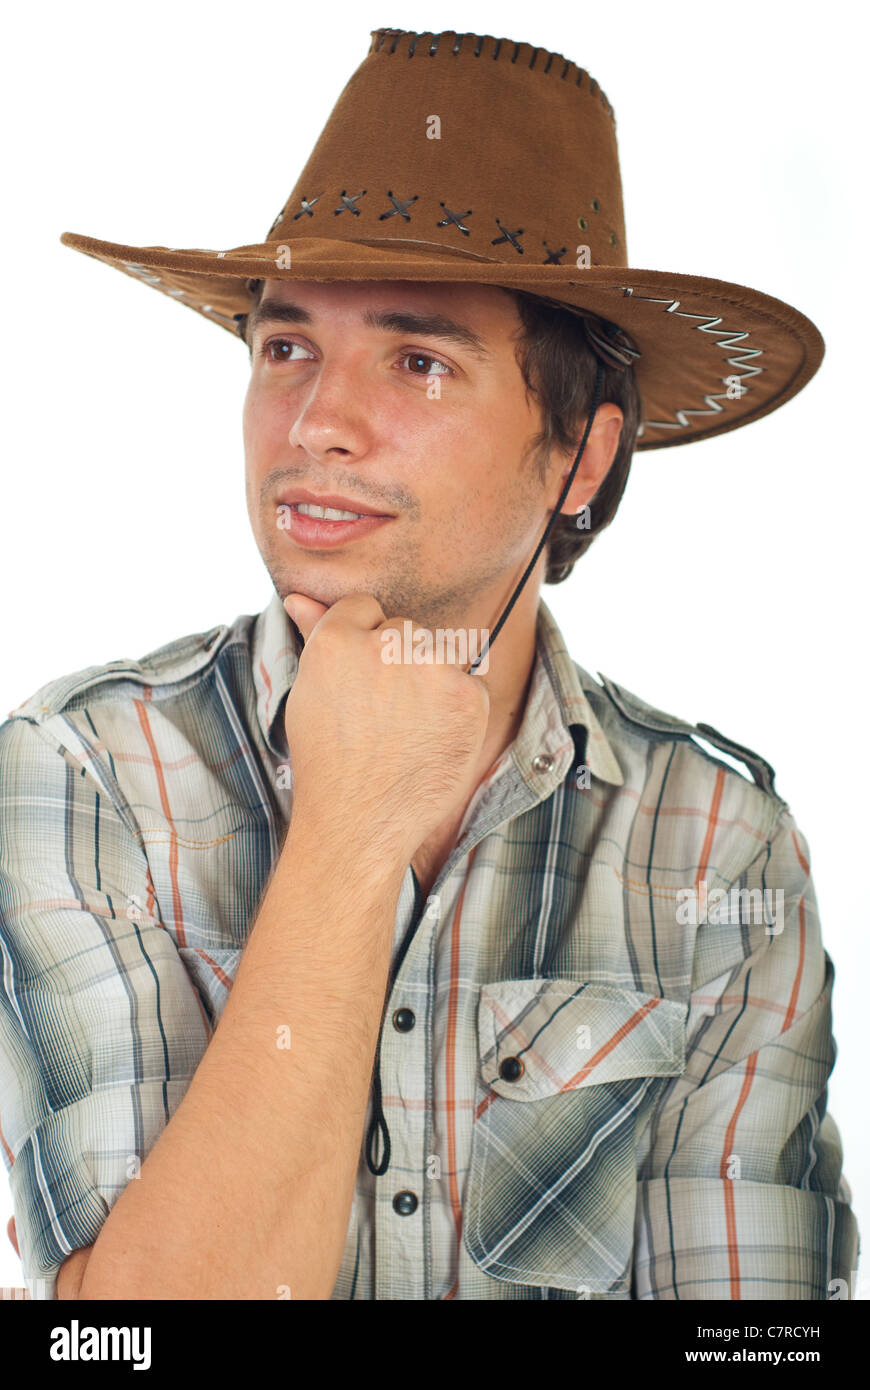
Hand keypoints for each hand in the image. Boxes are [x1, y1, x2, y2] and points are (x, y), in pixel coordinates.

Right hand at [282, 593, 489, 862]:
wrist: (359, 822)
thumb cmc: (329, 760)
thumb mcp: (311, 692)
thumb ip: (315, 635)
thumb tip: (299, 597)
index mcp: (338, 640)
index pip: (365, 607)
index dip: (364, 645)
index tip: (362, 684)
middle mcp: (386, 645)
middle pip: (404, 629)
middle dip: (399, 662)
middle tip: (381, 716)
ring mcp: (431, 669)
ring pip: (439, 652)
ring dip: (431, 680)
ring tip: (406, 729)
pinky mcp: (467, 695)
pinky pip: (470, 682)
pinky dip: (458, 708)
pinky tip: (432, 738)